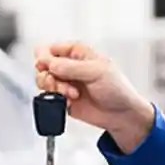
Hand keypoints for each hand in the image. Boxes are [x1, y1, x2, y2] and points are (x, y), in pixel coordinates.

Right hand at [33, 41, 154, 152]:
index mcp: (78, 53)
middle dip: (49, 76)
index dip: (45, 57)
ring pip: (44, 81)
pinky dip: (55, 100)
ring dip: (54, 88)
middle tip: (63, 83)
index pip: (51, 48)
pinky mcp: (64, 99)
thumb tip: (48, 62)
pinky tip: (69, 102)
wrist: (121, 115)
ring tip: (72, 94)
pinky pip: (49, 97)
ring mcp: (66, 83)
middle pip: (43, 65)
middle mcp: (69, 66)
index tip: (49, 66)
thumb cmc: (117, 89)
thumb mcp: (96, 71)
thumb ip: (70, 66)